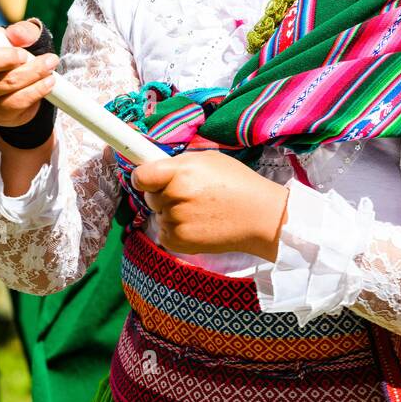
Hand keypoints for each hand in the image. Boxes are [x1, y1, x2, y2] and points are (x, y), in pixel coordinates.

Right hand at [0, 19, 58, 128]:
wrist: (31, 89)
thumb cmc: (22, 57)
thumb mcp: (27, 40)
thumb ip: (24, 32)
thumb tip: (17, 35)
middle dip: (5, 58)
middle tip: (26, 55)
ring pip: (4, 84)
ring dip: (32, 73)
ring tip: (50, 64)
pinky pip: (17, 102)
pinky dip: (37, 90)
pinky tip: (48, 82)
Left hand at [131, 150, 288, 260]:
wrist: (259, 216)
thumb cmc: (237, 183)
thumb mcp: (208, 160)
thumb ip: (178, 164)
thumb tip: (152, 167)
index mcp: (180, 171)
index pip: (140, 176)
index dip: (142, 178)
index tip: (146, 179)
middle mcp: (174, 196)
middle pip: (149, 196)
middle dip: (163, 194)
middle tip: (190, 194)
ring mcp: (176, 220)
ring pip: (159, 215)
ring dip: (172, 213)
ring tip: (201, 210)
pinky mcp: (179, 241)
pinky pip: (165, 233)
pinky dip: (177, 230)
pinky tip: (199, 224)